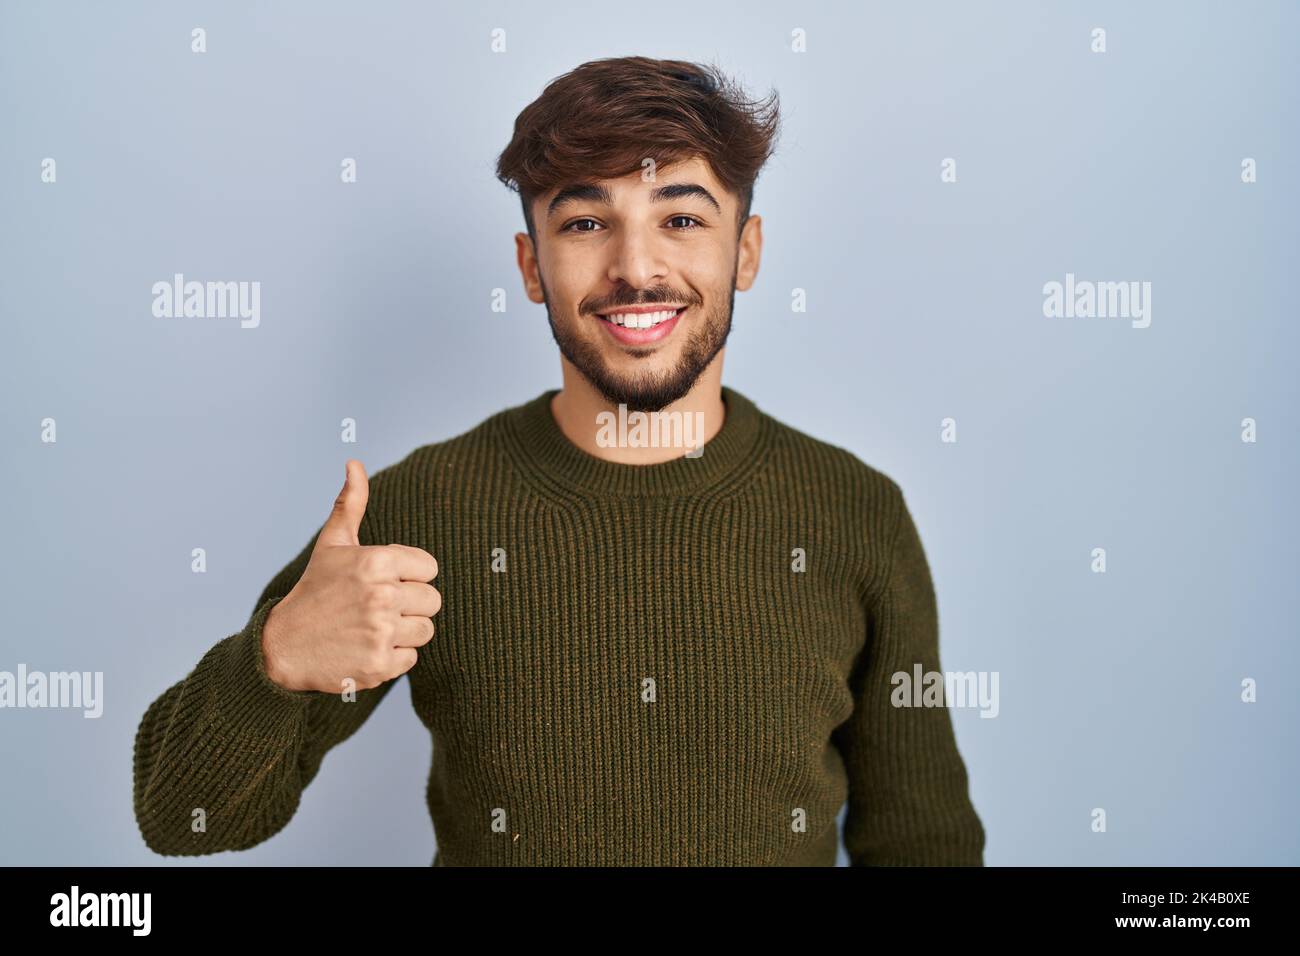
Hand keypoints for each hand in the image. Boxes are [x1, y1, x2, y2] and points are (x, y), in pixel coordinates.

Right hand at [261, 459, 440, 692]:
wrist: (282, 647)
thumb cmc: (315, 590)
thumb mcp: (332, 544)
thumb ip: (350, 504)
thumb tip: (354, 462)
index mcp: (376, 561)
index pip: (429, 568)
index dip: (409, 576)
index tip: (383, 582)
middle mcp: (381, 595)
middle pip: (432, 600)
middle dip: (409, 605)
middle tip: (377, 608)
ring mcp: (381, 632)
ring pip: (425, 630)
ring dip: (403, 632)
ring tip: (371, 628)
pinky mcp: (380, 665)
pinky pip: (412, 659)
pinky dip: (393, 658)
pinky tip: (366, 649)